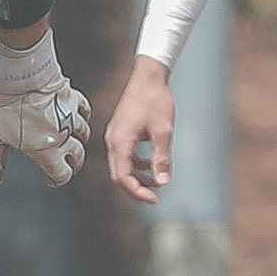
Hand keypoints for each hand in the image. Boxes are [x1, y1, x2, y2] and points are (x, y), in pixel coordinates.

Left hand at [0, 29, 90, 185]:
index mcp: (46, 151)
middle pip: (78, 156)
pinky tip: (78, 115)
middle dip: (73, 162)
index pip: (62, 174)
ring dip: (79, 139)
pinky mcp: (71, 96)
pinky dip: (83, 115)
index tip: (51, 179)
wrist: (20, 73)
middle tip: (67, 163)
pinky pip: (84, 109)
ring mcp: (70, 115)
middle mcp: (63, 136)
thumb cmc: (5, 106)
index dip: (57, 179)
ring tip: (72, 140)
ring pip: (83, 132)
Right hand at [104, 55, 174, 204]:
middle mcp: (113, 140)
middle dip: (136, 188)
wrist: (148, 76)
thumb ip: (162, 158)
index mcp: (120, 142)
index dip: (137, 192)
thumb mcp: (163, 131)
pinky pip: (125, 155)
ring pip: (122, 166)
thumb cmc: (155, 100)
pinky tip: (151, 163)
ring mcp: (115, 136)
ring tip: (156, 181)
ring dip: (137, 176)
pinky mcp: (121, 132)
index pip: (123, 177)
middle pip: (119, 174)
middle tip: (153, 197)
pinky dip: (137, 164)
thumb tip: (163, 182)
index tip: (154, 199)